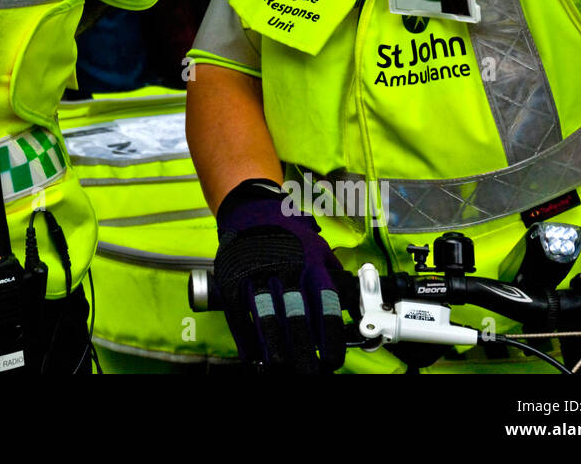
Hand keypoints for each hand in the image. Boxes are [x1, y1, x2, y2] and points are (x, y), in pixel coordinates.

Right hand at [214, 179, 346, 372]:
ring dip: (275, 347)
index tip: (333, 360)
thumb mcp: (316, 245)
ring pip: (266, 317)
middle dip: (304, 349)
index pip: (324, 305)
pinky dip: (246, 339)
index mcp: (309, 264)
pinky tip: (253, 357)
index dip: (329, 337)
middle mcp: (284, 270)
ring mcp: (255, 275)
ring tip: (282, 366)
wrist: (250, 209)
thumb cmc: (287, 231)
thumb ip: (331, 272)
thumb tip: (349, 298)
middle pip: (296, 317)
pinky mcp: (231, 280)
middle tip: (309, 371)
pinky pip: (239, 314)